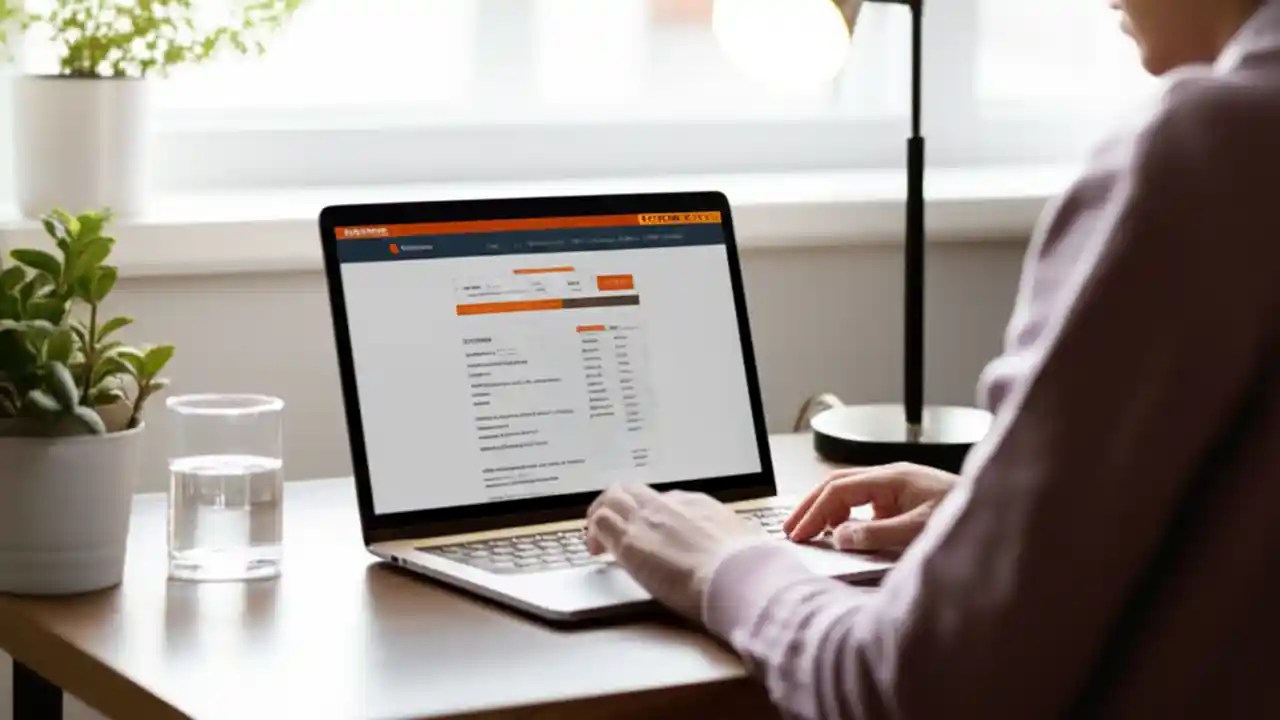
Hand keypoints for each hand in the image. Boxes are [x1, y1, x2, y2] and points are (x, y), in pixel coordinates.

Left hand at [586, 485, 767, 621]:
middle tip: (613, 524)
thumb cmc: (748, 565)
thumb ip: (731, 540)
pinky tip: (594, 550)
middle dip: (619, 503)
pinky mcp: (630, 541)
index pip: (663, 500)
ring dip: (600, 513)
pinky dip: (592, 532)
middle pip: (632, 491)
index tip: (649, 529)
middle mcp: (669, 505)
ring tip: (595, 535)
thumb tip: (740, 548)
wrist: (739, 575)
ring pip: (611, 499)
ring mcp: (647, 520)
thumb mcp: (744, 541)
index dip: (650, 513)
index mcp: (697, 504)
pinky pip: (600, 522)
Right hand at [783, 463, 957, 551]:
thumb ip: (877, 534)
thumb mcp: (920, 531)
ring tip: (808, 532)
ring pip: (848, 493)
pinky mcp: (903, 503)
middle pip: (837, 484)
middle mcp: (892, 478)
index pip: (839, 489)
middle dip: (810, 506)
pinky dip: (844, 518)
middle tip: (790, 530)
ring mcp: (897, 489)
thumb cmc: (966, 517)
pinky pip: (864, 505)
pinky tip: (839, 534)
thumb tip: (840, 536)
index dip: (814, 511)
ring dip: (825, 511)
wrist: (1006, 517)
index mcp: (893, 477)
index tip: (799, 533)